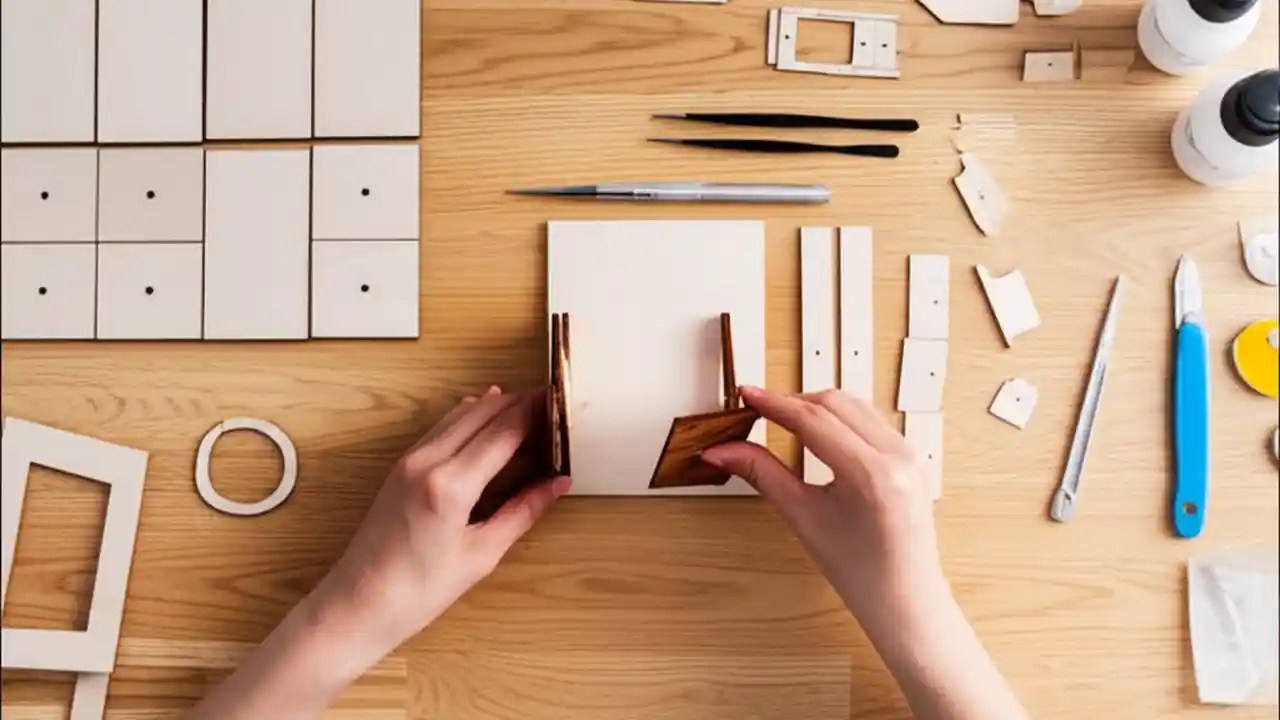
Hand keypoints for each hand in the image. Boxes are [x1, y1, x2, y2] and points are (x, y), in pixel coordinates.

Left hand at [325, 387, 571, 651]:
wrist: (359, 603)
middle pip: (484, 411)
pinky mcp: (401, 465)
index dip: (536, 411)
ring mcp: (410, 459)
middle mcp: (428, 461)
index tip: (562, 402)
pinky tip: (489, 419)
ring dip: (495, 406)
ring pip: (461, 413)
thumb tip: (557, 484)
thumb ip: (522, 512)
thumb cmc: (418, 590)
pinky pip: (443, 427)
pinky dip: (471, 417)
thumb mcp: (481, 555)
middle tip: (554, 405)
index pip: (505, 431)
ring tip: (530, 410)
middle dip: (520, 403)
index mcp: (451, 486)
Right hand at [703, 387, 1027, 719]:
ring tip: (782, 417)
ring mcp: (909, 454)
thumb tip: (722, 451)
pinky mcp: (911, 456)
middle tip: (757, 408)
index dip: (774, 403)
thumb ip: (761, 473)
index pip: (813, 419)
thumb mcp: (801, 517)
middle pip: (834, 403)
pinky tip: (816, 428)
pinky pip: (870, 419)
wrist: (902, 599)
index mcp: (871, 475)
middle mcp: (897, 456)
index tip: (746, 395)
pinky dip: (839, 416)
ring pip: (854, 405)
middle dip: (792, 401)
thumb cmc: (858, 570)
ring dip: (816, 405)